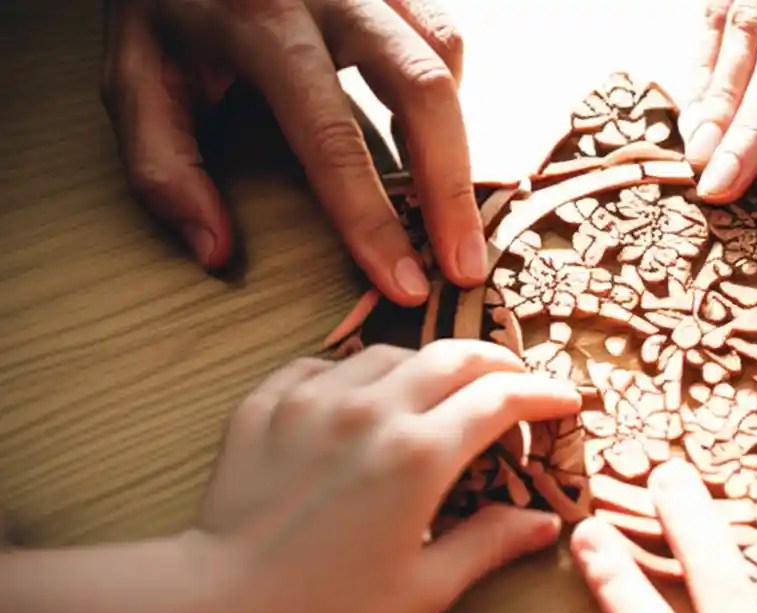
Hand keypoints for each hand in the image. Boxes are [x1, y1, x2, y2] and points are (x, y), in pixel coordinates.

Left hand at [100, 0, 488, 302]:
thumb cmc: (166, 11)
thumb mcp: (135, 80)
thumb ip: (164, 166)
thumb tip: (215, 250)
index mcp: (260, 24)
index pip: (331, 137)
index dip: (371, 219)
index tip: (402, 283)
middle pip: (422, 91)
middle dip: (449, 190)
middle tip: (463, 267)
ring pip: (443, 60)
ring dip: (457, 144)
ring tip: (453, 216)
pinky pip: (443, 37)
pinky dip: (449, 95)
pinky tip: (433, 140)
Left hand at [194, 341, 580, 612]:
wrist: (217, 608)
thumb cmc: (328, 611)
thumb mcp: (425, 588)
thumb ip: (490, 543)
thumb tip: (544, 524)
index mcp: (419, 455)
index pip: (501, 397)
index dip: (544, 393)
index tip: (565, 400)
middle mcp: (371, 411)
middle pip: (454, 355)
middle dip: (497, 361)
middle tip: (517, 380)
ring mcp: (314, 399)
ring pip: (391, 353)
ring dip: (427, 366)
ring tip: (439, 391)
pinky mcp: (268, 402)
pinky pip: (324, 364)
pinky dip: (355, 374)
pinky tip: (359, 401)